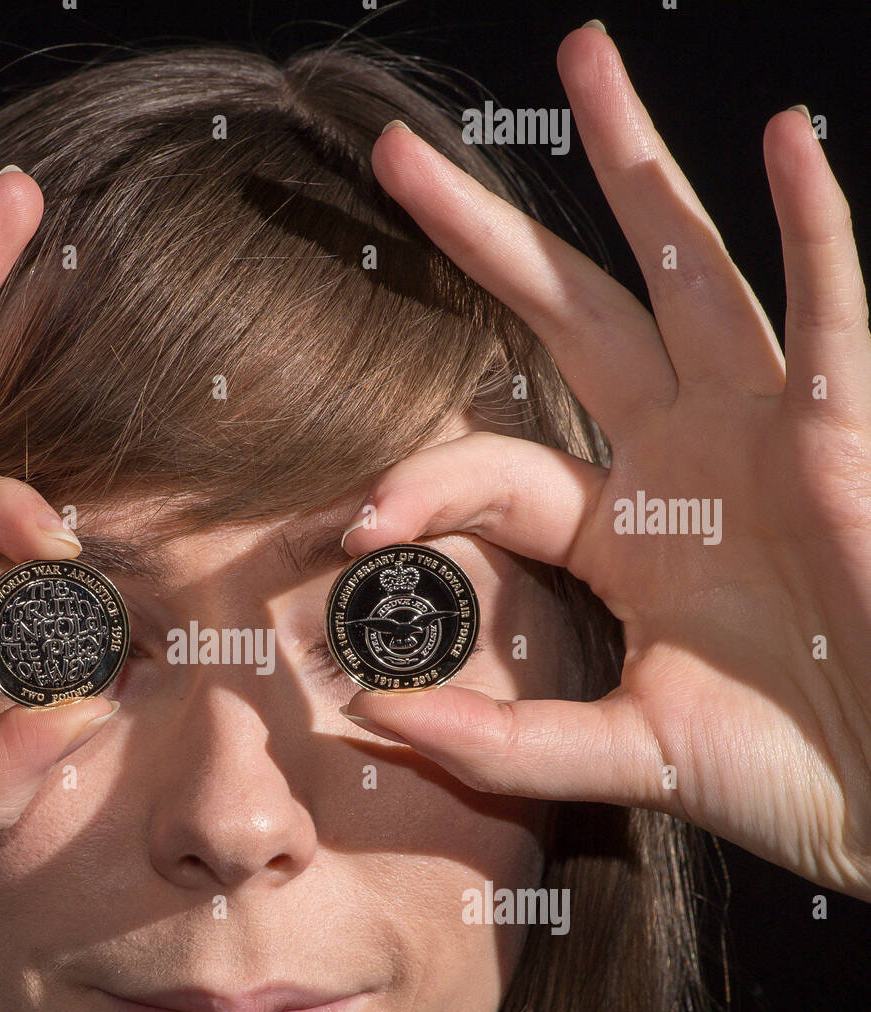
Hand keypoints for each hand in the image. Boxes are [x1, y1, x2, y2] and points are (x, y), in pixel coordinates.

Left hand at [341, 24, 870, 901]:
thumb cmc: (777, 772)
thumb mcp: (620, 753)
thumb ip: (504, 741)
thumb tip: (378, 716)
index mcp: (621, 528)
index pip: (497, 465)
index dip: (425, 479)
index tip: (358, 523)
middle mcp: (682, 458)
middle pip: (569, 315)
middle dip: (486, 236)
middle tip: (395, 153)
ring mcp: (761, 435)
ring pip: (688, 275)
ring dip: (638, 170)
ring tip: (584, 61)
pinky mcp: (843, 442)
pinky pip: (830, 322)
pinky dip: (814, 233)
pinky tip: (788, 140)